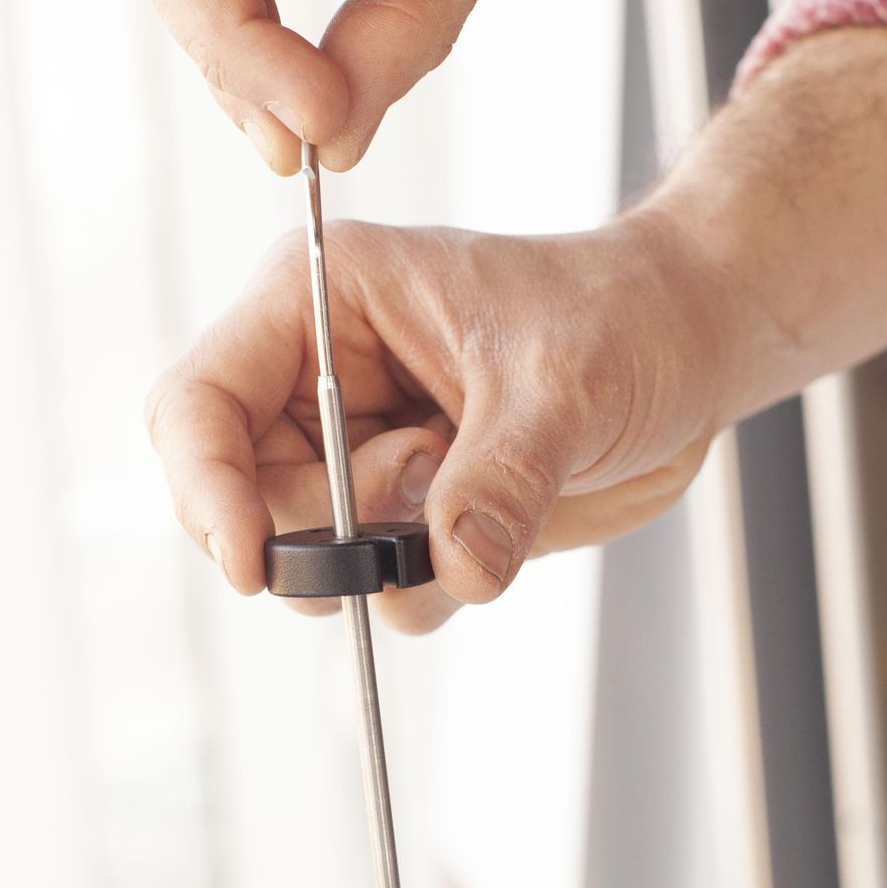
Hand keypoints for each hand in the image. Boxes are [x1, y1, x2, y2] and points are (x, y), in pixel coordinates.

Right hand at [145, 214, 726, 634]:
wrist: (687, 346)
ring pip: (302, 553)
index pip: (199, 402)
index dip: (205, 488)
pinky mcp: (402, 510)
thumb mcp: (564, 387)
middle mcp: (316, 376)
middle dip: (319, 531)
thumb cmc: (620, 316)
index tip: (252, 564)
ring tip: (475, 495)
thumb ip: (500, 479)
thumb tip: (456, 568)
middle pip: (236, 495)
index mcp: (318, 300)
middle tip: (421, 501)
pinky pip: (375, 584)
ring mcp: (354, 450)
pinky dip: (427, 587)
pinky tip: (495, 528)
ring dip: (383, 562)